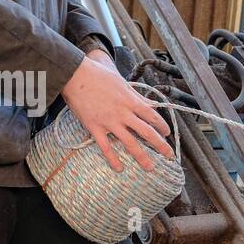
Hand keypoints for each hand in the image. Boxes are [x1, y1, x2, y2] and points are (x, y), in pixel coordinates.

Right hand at [61, 52, 174, 172]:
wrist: (75, 75)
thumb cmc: (99, 76)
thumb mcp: (122, 83)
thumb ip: (137, 97)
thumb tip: (153, 105)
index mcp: (131, 101)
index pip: (153, 116)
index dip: (162, 126)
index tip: (167, 134)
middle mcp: (123, 113)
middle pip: (147, 132)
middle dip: (160, 145)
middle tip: (169, 155)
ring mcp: (109, 122)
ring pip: (130, 142)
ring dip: (142, 156)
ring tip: (150, 167)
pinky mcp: (95, 128)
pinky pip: (106, 147)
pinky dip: (113, 159)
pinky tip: (119, 168)